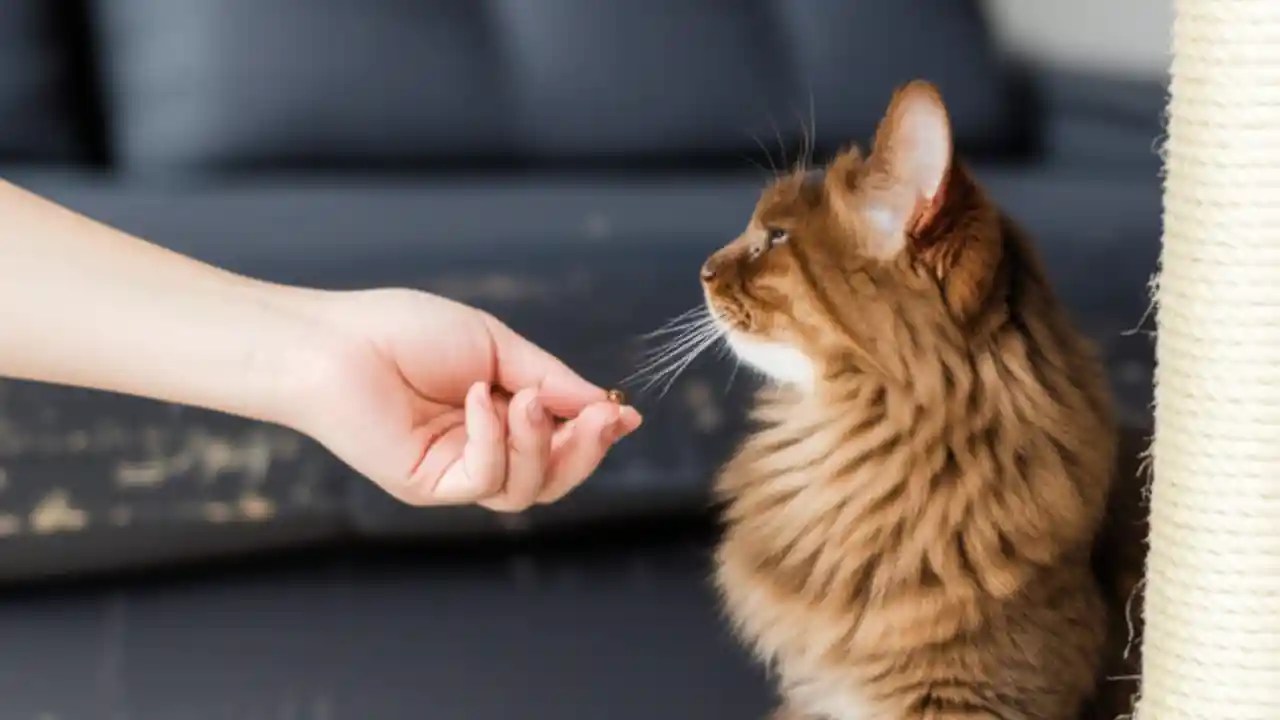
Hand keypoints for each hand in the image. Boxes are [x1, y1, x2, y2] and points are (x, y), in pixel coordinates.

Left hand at [289, 289, 640, 510]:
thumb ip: (551, 378)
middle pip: (553, 478)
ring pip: (527, 489)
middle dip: (586, 450)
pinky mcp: (430, 485)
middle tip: (604, 418)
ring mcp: (455, 472)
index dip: (596, 433)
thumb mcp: (495, 346)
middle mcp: (480, 450)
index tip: (625, 413)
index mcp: (498, 416)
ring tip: (529, 401)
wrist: (332, 342)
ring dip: (543, 446)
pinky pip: (485, 480)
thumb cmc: (403, 331)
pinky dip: (493, 439)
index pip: (560, 442)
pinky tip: (477, 399)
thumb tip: (608, 405)